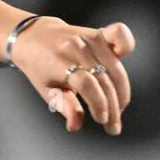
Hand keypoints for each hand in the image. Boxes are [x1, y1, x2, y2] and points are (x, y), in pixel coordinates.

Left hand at [10, 16, 135, 134]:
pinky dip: (126, 48)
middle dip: (113, 107)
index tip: (102, 120)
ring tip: (118, 110)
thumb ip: (64, 106)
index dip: (99, 104)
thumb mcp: (46, 89)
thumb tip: (75, 126)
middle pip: (104, 80)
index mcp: (59, 63)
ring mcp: (88, 38)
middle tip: (113, 126)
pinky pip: (120, 34)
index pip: (87, 85)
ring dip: (122, 92)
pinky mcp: (98, 32)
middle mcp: (75, 48)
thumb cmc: (39, 67)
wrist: (32, 37)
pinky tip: (121, 73)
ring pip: (115, 67)